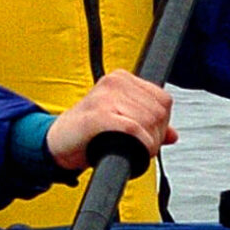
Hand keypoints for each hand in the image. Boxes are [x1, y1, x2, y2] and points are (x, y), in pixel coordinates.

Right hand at [44, 71, 176, 171]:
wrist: (55, 143)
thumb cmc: (86, 132)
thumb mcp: (120, 122)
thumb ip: (147, 124)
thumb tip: (173, 135)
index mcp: (121, 79)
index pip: (163, 100)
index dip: (163, 124)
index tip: (150, 137)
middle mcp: (114, 83)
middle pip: (158, 112)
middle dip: (155, 136)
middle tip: (140, 147)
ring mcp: (104, 98)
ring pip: (147, 121)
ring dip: (146, 143)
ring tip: (132, 149)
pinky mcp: (96, 116)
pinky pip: (132, 129)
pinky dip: (138, 144)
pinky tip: (130, 150)